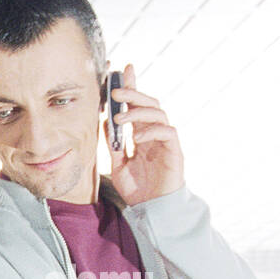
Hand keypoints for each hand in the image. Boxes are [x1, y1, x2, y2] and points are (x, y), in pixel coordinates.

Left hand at [107, 63, 184, 206]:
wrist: (152, 208)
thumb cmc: (137, 187)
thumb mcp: (118, 164)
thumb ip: (113, 144)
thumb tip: (104, 122)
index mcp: (141, 133)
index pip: (137, 105)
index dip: (132, 87)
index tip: (122, 70)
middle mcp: (154, 132)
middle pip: (148, 103)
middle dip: (133, 94)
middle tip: (115, 91)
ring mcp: (165, 140)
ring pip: (158, 113)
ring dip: (137, 112)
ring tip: (119, 119)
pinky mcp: (174, 150)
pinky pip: (166, 132)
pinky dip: (151, 131)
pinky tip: (136, 138)